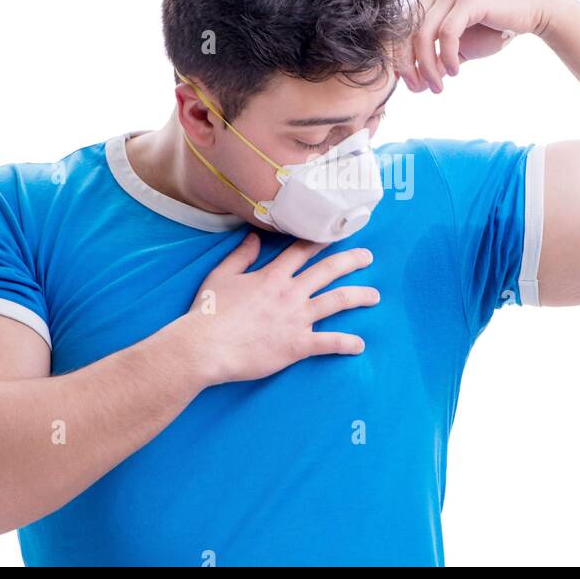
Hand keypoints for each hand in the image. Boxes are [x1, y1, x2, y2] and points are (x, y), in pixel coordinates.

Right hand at [182, 231, 378, 385]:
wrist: (205, 346)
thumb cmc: (208, 313)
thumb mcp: (220, 276)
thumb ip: (240, 256)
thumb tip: (252, 237)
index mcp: (272, 276)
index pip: (302, 251)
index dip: (320, 240)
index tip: (335, 232)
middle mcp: (290, 293)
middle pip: (328, 270)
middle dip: (351, 260)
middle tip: (368, 256)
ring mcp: (296, 319)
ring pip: (337, 301)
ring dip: (359, 296)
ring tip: (374, 295)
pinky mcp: (297, 345)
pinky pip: (329, 342)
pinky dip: (347, 344)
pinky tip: (359, 345)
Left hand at [398, 0, 561, 92]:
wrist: (530, 10)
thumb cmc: (494, 29)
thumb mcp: (460, 50)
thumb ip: (438, 61)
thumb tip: (417, 84)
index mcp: (428, 2)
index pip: (399, 31)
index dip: (398, 60)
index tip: (407, 85)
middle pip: (405, 34)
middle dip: (407, 66)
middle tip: (419, 89)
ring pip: (423, 35)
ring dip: (428, 67)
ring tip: (438, 87)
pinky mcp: (467, 0)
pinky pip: (447, 33)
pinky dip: (446, 56)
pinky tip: (455, 71)